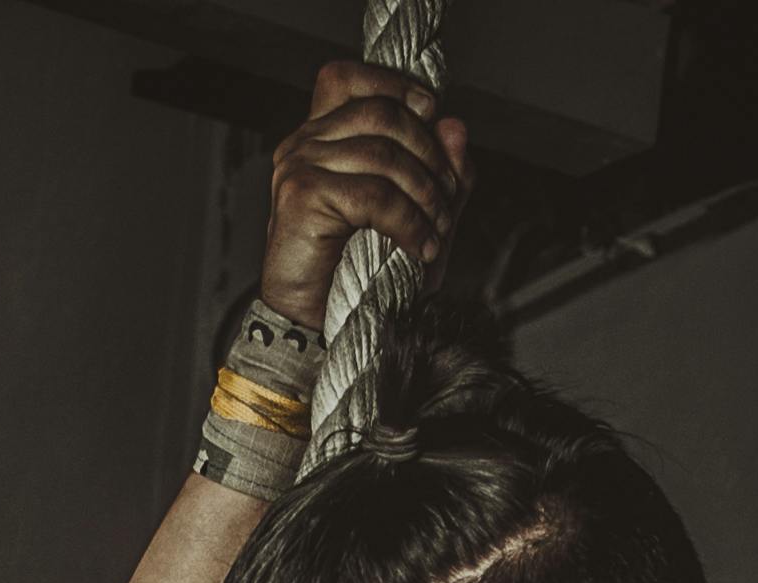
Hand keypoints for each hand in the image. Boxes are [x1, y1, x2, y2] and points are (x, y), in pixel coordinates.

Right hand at [259, 61, 470, 332]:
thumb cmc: (358, 277)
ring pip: (383, 153)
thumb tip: (456, 126)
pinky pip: (373, 194)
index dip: (395, 85)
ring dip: (425, 192)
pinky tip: (421, 247)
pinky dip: (408, 221)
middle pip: (381, 113)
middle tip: (448, 199)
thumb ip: (440, 172)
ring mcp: (301, 166)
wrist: (313, 329)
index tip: (431, 114)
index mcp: (321, 136)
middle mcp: (305, 143)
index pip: (348, 77)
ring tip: (438, 229)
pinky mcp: (303, 196)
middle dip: (429, 154)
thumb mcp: (414, 218)